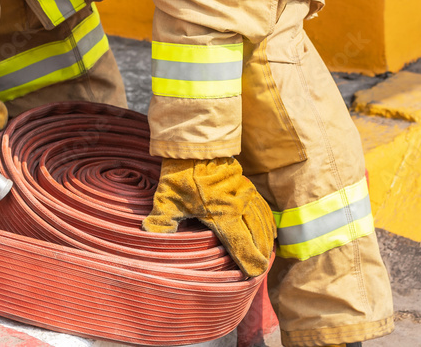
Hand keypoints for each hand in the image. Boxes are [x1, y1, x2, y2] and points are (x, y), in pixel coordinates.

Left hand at [142, 157, 275, 277]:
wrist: (196, 145)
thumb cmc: (181, 174)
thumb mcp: (167, 198)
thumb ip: (162, 220)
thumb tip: (150, 234)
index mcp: (224, 216)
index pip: (242, 246)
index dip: (250, 262)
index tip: (254, 274)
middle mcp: (240, 207)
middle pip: (257, 236)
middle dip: (261, 254)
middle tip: (262, 269)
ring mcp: (246, 195)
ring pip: (262, 221)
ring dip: (266, 239)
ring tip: (267, 254)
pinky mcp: (246, 185)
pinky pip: (262, 207)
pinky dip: (268, 221)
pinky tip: (270, 230)